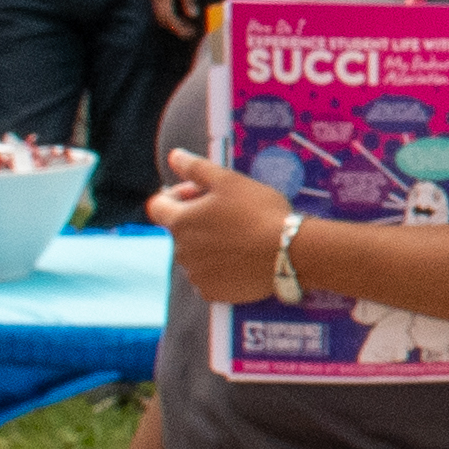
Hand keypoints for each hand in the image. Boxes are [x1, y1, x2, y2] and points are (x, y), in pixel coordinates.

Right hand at [148, 0, 202, 39]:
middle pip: (163, 19)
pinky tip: (180, 17)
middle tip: (191, 33)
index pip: (169, 17)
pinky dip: (170, 17)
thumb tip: (193, 15)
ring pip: (161, 16)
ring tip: (187, 27)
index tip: (192, 33)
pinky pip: (161, 10)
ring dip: (173, 24)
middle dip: (177, 28)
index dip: (180, 28)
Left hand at [149, 148, 287, 307]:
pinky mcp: (212, 293)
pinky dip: (220, 268)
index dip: (178, 195)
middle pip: (180, 230)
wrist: (289, 253)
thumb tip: (173, 156)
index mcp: (180, 221)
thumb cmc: (258, 211)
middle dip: (198, 220)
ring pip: (195, 255)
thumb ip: (196, 168)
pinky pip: (208, 277)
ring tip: (241, 237)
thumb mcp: (229, 181)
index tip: (202, 192)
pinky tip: (242, 260)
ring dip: (209, 245)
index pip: (158, 206)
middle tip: (230, 213)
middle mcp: (180, 251)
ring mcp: (195, 275)